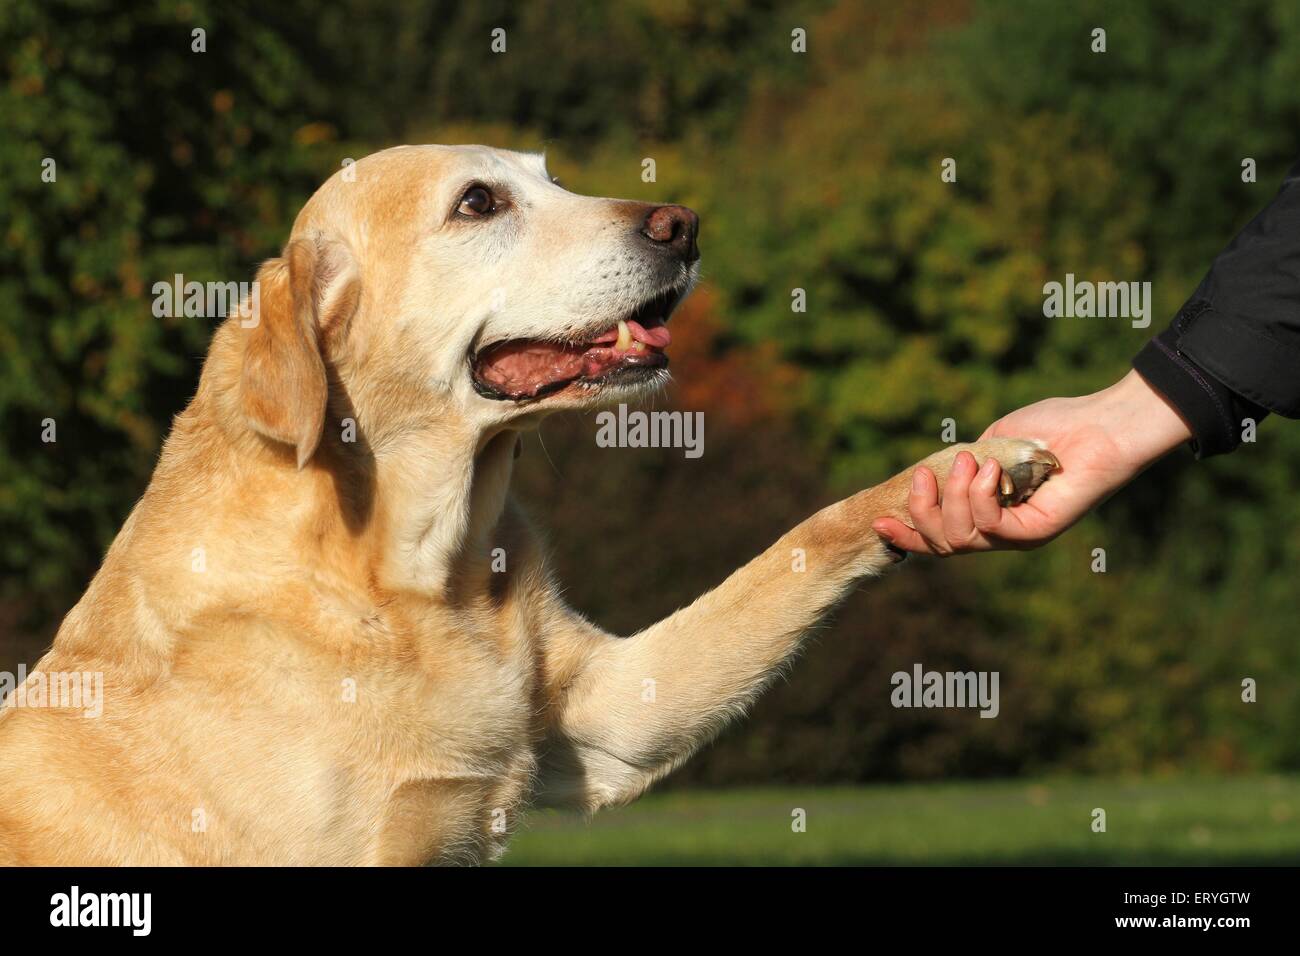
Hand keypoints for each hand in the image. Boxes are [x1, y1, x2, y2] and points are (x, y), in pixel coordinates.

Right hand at [871, 370, 1193, 553]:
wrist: (1102, 423)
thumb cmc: (1055, 425)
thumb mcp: (993, 443)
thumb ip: (963, 463)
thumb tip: (936, 475)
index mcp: (991, 515)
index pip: (940, 538)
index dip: (907, 535)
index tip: (881, 519)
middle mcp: (1003, 533)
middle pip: (942, 544)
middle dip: (922, 509)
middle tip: (925, 473)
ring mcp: (1020, 536)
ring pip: (960, 539)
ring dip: (953, 498)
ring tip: (966, 461)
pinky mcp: (1037, 533)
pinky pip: (990, 528)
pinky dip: (980, 496)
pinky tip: (990, 468)